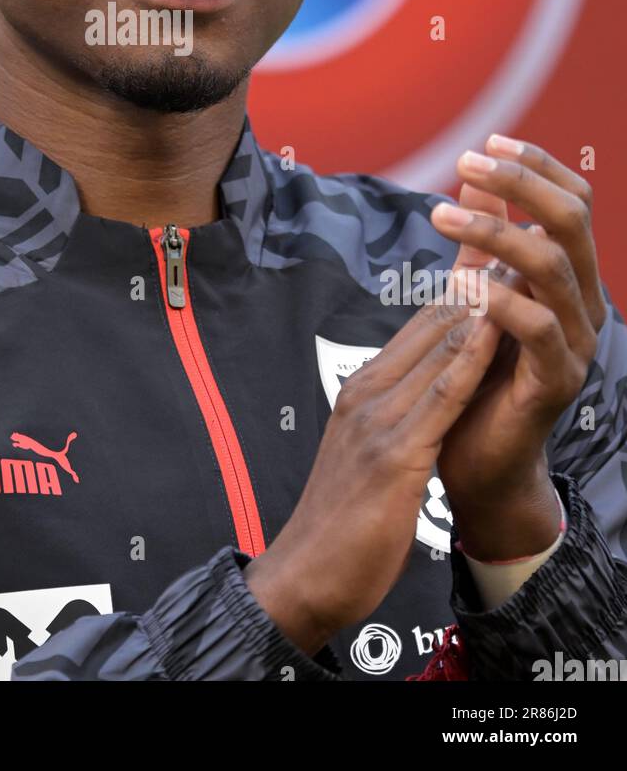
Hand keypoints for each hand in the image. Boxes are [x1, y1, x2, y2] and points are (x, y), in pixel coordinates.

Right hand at [245, 295, 500, 651]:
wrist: (308, 573)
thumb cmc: (341, 520)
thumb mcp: (366, 451)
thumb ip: (393, 416)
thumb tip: (425, 393)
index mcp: (360, 390)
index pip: (416, 328)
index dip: (458, 292)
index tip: (492, 263)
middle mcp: (366, 393)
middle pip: (428, 326)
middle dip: (474, 287)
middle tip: (513, 248)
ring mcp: (378, 421)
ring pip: (438, 350)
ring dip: (480, 308)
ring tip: (513, 271)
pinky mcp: (395, 455)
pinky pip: (442, 396)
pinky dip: (470, 357)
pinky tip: (493, 330)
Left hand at [430, 135, 600, 557]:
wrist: (478, 461)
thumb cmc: (478, 372)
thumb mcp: (479, 294)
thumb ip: (481, 241)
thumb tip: (474, 175)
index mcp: (570, 277)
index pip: (573, 202)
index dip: (538, 166)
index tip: (490, 141)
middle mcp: (584, 303)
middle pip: (571, 222)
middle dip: (521, 184)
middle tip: (467, 162)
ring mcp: (576, 343)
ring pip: (553, 268)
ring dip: (497, 233)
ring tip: (443, 216)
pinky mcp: (556, 381)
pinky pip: (540, 331)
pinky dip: (501, 301)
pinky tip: (460, 282)